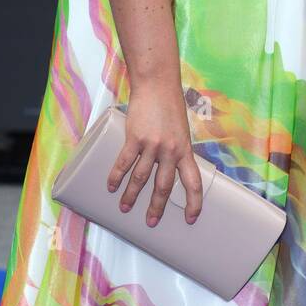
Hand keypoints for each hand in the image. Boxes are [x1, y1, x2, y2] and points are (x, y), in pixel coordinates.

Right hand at [106, 81, 203, 226]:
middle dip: (157, 207)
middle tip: (151, 222)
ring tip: (125, 208)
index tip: (190, 218)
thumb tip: (173, 169)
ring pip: (141, 178)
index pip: (192, 181)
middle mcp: (170, 150)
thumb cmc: (170, 105)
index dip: (193, 202)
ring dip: (132, 196)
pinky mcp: (135, 137)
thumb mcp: (182, 130)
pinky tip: (111, 186)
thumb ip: (178, 149)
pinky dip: (116, 176)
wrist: (157, 84)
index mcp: (185, 149)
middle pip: (163, 186)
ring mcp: (152, 145)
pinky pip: (124, 163)